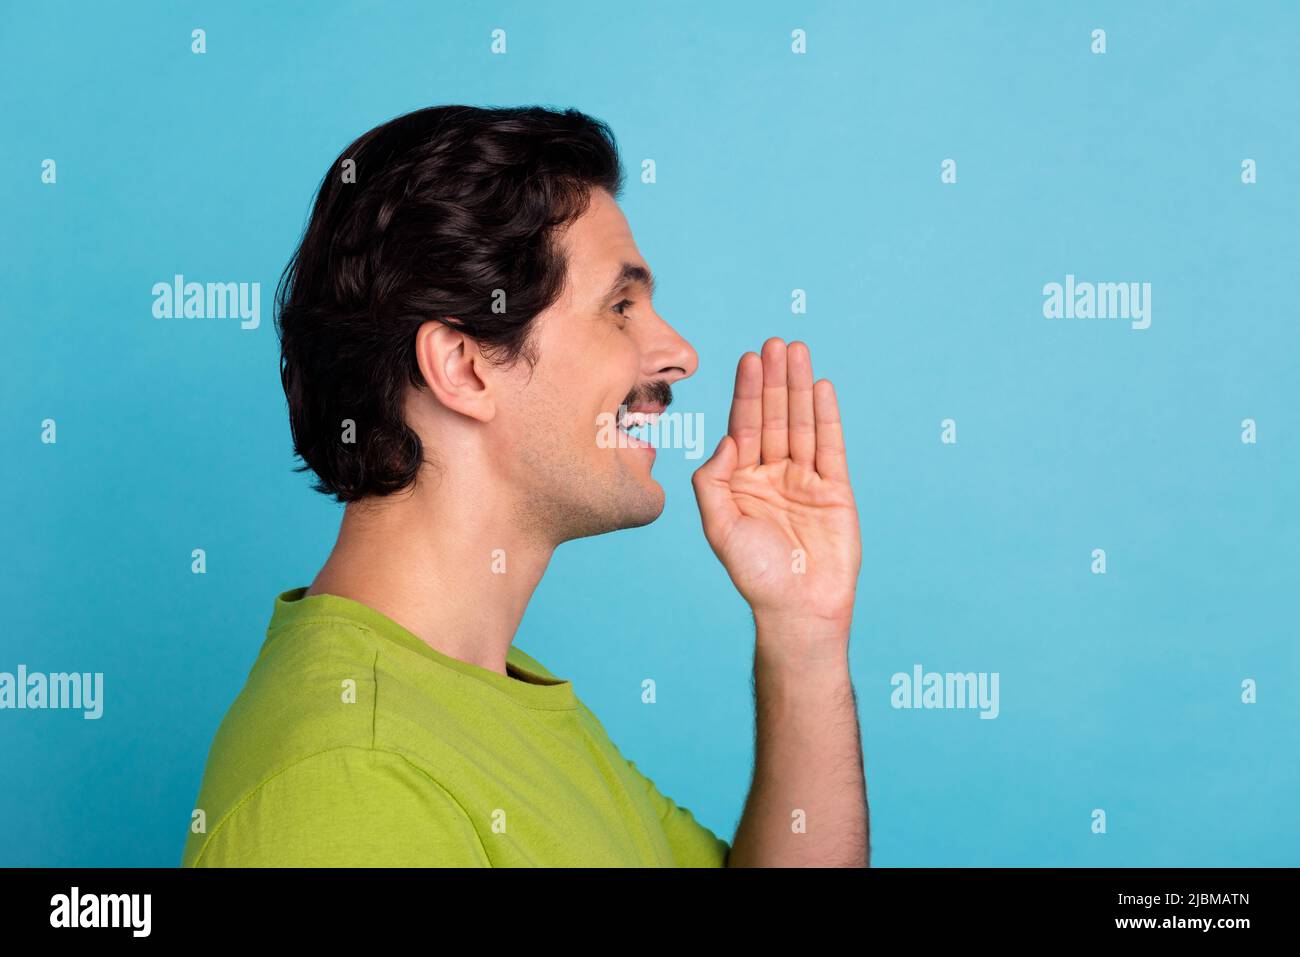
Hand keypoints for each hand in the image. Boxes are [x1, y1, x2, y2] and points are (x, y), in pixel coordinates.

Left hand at [692, 339, 861, 636]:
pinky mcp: (835, 490)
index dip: (746, 392)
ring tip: (798, 351)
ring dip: (799, 387)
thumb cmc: (754, 575)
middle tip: (775, 342)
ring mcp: (804, 480)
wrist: (799, 609)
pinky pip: (830, 446)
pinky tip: (821, 387)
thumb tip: (728, 439)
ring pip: (802, 424)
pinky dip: (827, 416)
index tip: (749, 358)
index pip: (743, 427)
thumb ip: (712, 482)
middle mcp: (772, 474)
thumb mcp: (719, 528)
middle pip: (773, 417)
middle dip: (773, 380)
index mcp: (740, 481)